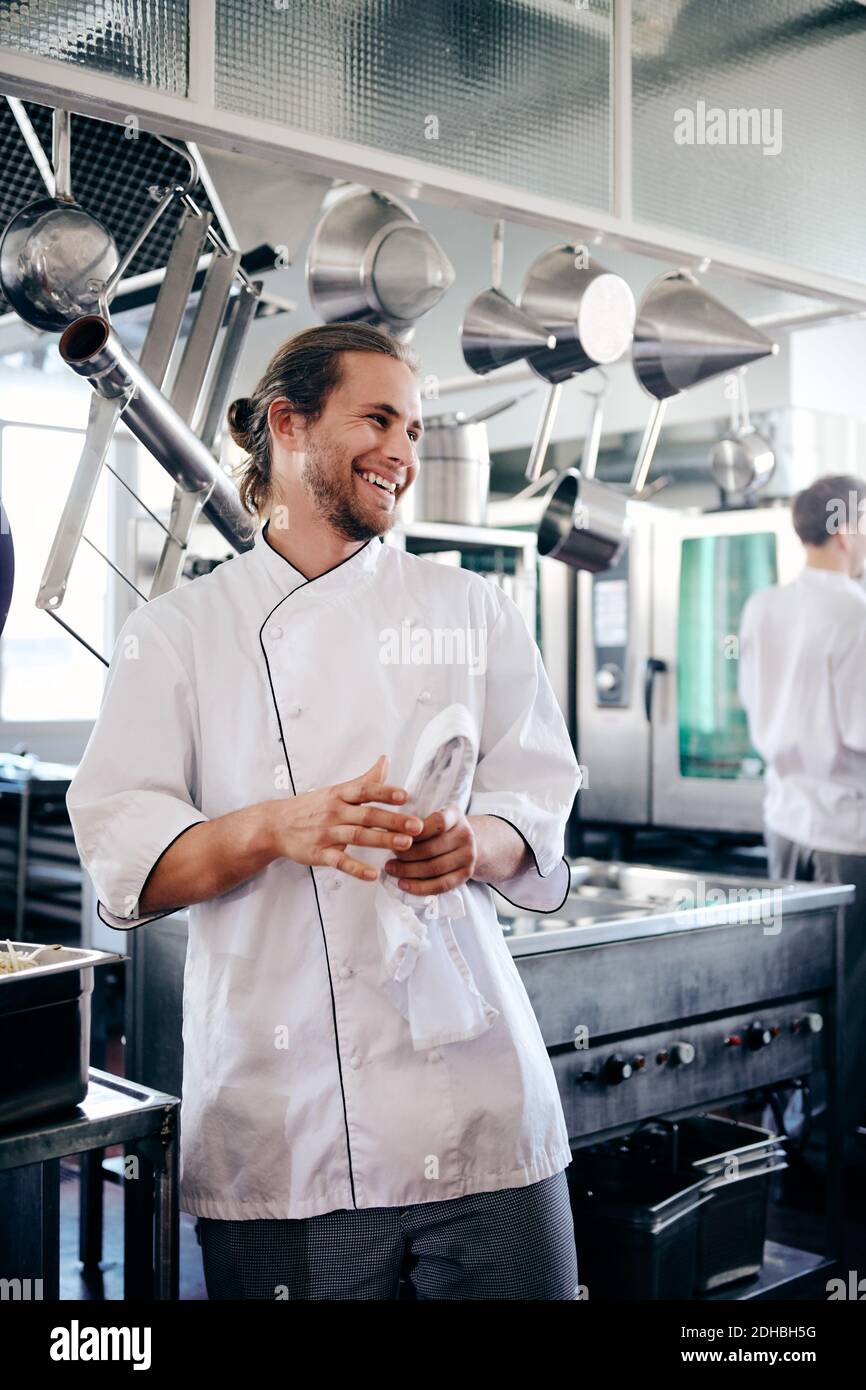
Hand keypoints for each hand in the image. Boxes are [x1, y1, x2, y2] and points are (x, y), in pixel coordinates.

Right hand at [266, 755, 422, 881]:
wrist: (275, 824)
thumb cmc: (312, 806)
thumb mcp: (336, 790)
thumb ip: (365, 779)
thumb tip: (386, 760)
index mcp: (340, 795)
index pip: (365, 790)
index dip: (385, 792)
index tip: (405, 796)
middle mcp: (335, 812)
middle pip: (367, 815)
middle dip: (393, 820)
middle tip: (417, 825)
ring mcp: (327, 833)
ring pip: (357, 836)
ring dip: (382, 840)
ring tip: (406, 845)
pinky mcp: (319, 854)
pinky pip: (340, 861)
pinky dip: (356, 868)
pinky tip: (373, 875)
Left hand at [382, 802, 476, 894]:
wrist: (463, 843)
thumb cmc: (437, 829)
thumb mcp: (430, 816)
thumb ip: (413, 821)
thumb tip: (387, 830)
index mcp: (455, 815)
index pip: (438, 822)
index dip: (416, 831)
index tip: (396, 836)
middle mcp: (466, 834)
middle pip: (432, 848)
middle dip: (405, 854)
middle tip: (388, 857)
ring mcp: (468, 856)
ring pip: (434, 868)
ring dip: (408, 871)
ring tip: (391, 869)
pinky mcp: (465, 875)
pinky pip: (441, 885)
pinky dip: (419, 887)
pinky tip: (403, 884)